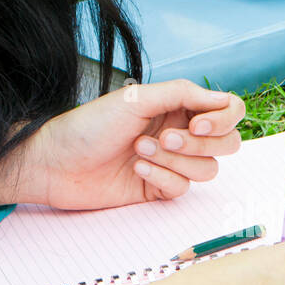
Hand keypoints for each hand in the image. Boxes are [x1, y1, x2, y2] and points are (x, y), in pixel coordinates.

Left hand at [26, 79, 245, 210]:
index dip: (222, 119)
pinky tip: (137, 170)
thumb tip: (224, 99)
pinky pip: (184, 189)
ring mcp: (171, 162)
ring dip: (176, 162)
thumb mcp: (135, 99)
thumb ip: (182, 94)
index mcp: (177, 105)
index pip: (228, 110)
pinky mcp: (159, 188)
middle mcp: (179, 131)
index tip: (197, 125)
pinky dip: (163, 178)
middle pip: (226, 143)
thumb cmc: (89, 125)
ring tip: (139, 150)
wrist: (57, 163)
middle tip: (166, 139)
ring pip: (207, 169)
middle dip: (200, 144)